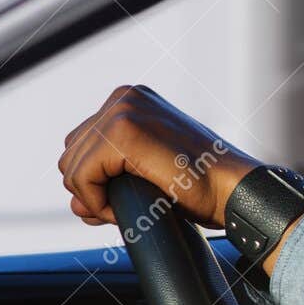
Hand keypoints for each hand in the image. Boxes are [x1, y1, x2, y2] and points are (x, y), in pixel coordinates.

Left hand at [58, 85, 258, 228]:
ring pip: (71, 167)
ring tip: (134, 201)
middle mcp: (124, 98)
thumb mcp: (146, 172)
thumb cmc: (202, 184)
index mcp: (130, 101)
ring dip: (96, 197)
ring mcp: (122, 111)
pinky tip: (127, 206)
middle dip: (92, 188)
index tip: (128, 194)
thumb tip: (76, 205)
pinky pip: (81, 178)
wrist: (232, 189)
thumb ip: (107, 178)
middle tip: (130, 202)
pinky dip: (98, 202)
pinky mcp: (122, 132)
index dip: (96, 181)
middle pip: (70, 155)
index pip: (81, 145)